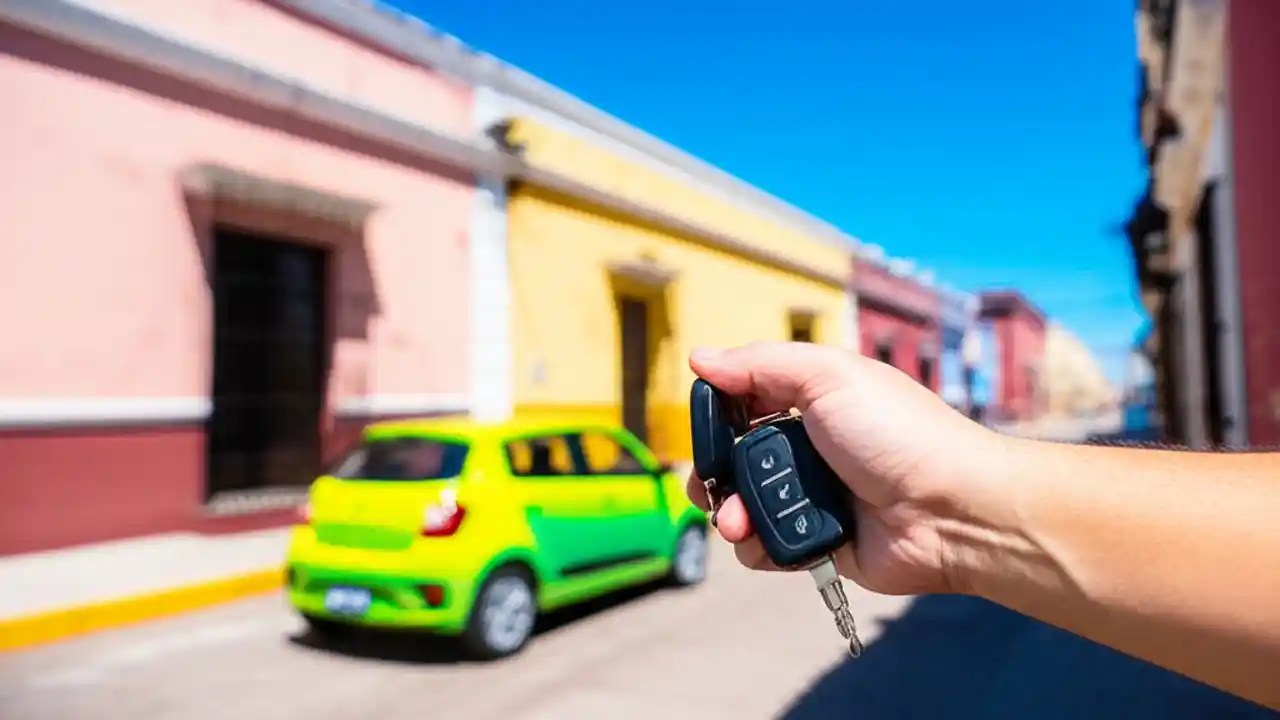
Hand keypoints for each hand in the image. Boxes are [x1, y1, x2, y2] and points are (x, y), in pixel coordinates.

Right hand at [685, 341, 1010, 595]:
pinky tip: (759, 541)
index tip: (702, 425)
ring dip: (729, 511)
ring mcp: (812, 496)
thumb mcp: (830, 376)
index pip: (746, 399)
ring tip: (735, 519)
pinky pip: (767, 546)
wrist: (953, 511)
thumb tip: (700, 358)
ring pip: (744, 504)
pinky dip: (755, 545)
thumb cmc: (901, 433)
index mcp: (813, 399)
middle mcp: (810, 447)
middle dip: (714, 469)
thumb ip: (760, 364)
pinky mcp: (817, 542)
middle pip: (736, 457)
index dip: (718, 411)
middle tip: (708, 480)